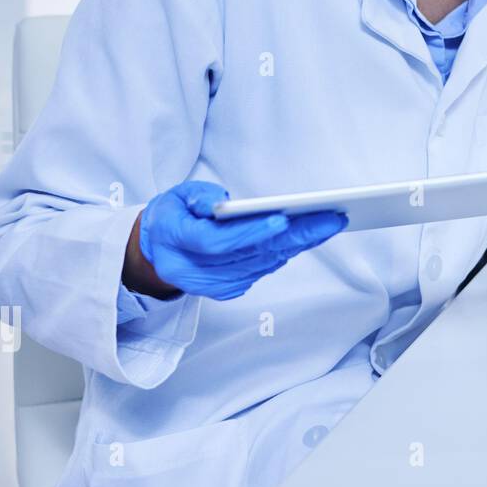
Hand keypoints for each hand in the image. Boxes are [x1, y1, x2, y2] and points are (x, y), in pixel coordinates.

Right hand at [134, 181, 347, 300]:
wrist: (156, 248)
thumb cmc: (173, 215)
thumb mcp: (178, 195)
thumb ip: (199, 196)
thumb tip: (221, 203)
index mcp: (175, 241)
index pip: (216, 243)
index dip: (249, 233)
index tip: (282, 219)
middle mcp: (190, 270)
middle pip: (248, 256)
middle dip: (294, 236)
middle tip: (330, 219)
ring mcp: (207, 285)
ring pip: (259, 266)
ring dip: (297, 246)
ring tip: (327, 224)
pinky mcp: (222, 291)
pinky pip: (259, 273)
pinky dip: (283, 255)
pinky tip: (307, 239)